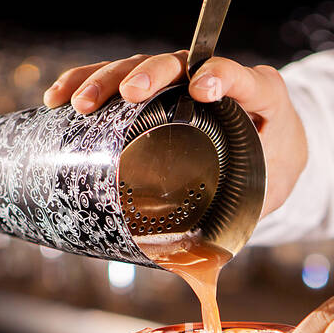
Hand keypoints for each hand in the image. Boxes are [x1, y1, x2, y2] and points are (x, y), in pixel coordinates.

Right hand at [42, 51, 307, 216]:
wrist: (275, 147)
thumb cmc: (273, 167)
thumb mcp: (273, 188)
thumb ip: (250, 215)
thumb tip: (208, 267)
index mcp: (260, 94)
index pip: (242, 77)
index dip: (223, 76)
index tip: (202, 88)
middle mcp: (215, 78)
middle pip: (178, 65)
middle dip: (150, 75)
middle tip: (129, 95)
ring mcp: (180, 80)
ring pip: (140, 67)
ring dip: (105, 80)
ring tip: (78, 103)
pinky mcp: (154, 90)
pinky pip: (117, 80)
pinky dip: (85, 83)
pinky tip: (58, 99)